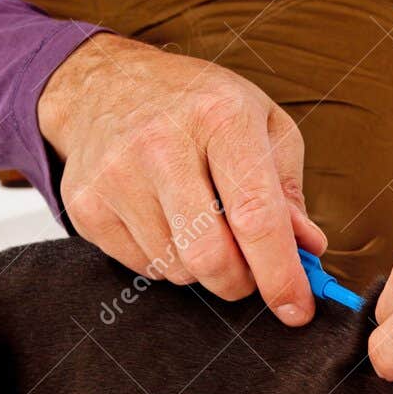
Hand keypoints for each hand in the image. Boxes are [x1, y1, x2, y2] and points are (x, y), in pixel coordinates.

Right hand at [37, 33, 326, 324]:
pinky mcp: (86, 203)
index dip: (281, 273)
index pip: (256, 215)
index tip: (296, 309)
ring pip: (176, 268)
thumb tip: (306, 249)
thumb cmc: (196, 105)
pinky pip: (141, 267)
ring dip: (200, 267)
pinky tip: (163, 220)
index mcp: (220, 117)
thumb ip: (287, 190)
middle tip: (247, 273)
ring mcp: (116, 174)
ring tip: (199, 225)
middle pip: (210, 255)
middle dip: (239, 282)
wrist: (104, 85)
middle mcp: (162, 143)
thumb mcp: (261, 124)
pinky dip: (165, 259)